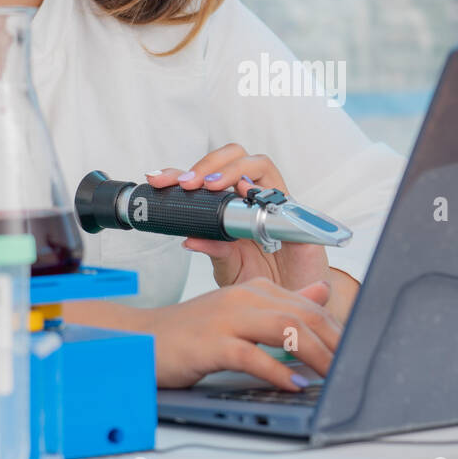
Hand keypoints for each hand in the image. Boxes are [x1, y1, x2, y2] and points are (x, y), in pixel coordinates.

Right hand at [143, 278, 341, 389]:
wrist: (141, 339)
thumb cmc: (192, 333)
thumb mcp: (241, 312)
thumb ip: (282, 303)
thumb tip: (321, 292)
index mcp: (255, 291)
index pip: (310, 307)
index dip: (338, 331)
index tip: (357, 353)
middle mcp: (244, 299)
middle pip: (304, 316)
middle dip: (335, 343)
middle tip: (354, 367)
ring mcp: (227, 318)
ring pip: (286, 330)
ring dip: (316, 356)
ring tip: (334, 376)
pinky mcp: (211, 343)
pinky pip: (252, 355)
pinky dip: (277, 371)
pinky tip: (292, 384)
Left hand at [146, 143, 331, 291]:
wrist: (300, 300)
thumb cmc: (267, 282)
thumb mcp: (231, 270)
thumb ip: (214, 252)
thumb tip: (188, 239)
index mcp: (233, 208)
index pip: (206, 179)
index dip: (181, 173)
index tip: (157, 181)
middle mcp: (254, 199)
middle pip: (233, 158)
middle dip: (206, 163)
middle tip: (186, 183)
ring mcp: (277, 204)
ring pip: (258, 164)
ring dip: (231, 169)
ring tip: (210, 184)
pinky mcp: (299, 217)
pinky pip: (283, 195)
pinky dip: (264, 190)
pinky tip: (247, 194)